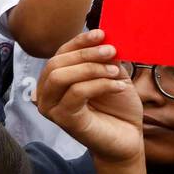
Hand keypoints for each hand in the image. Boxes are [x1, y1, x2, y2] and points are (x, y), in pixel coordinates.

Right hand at [36, 29, 141, 164]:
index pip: (59, 54)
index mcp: (54, 80)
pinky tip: (118, 86)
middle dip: (85, 54)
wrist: (127, 139)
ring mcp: (50, 107)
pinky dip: (99, 85)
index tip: (101, 33)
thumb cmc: (118, 109)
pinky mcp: (62, 119)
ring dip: (91, 69)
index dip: (78, 42)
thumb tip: (103, 38)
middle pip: (55, 63)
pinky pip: (76, 93)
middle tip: (112, 51)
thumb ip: (104, 60)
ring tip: (116, 72)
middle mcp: (45, 93)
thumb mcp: (111, 76)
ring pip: (60, 77)